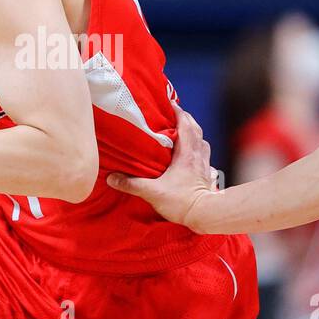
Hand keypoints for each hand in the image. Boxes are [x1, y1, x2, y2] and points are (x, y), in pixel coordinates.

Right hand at [105, 106, 218, 230]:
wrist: (206, 215)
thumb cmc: (182, 202)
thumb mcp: (153, 192)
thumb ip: (132, 184)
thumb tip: (111, 178)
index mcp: (186, 153)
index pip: (185, 124)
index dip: (178, 112)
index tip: (168, 103)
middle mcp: (198, 154)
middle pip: (195, 128)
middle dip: (185, 118)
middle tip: (173, 114)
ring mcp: (204, 164)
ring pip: (201, 140)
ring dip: (193, 132)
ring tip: (181, 130)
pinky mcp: (206, 174)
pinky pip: (203, 154)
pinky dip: (197, 147)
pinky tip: (190, 153)